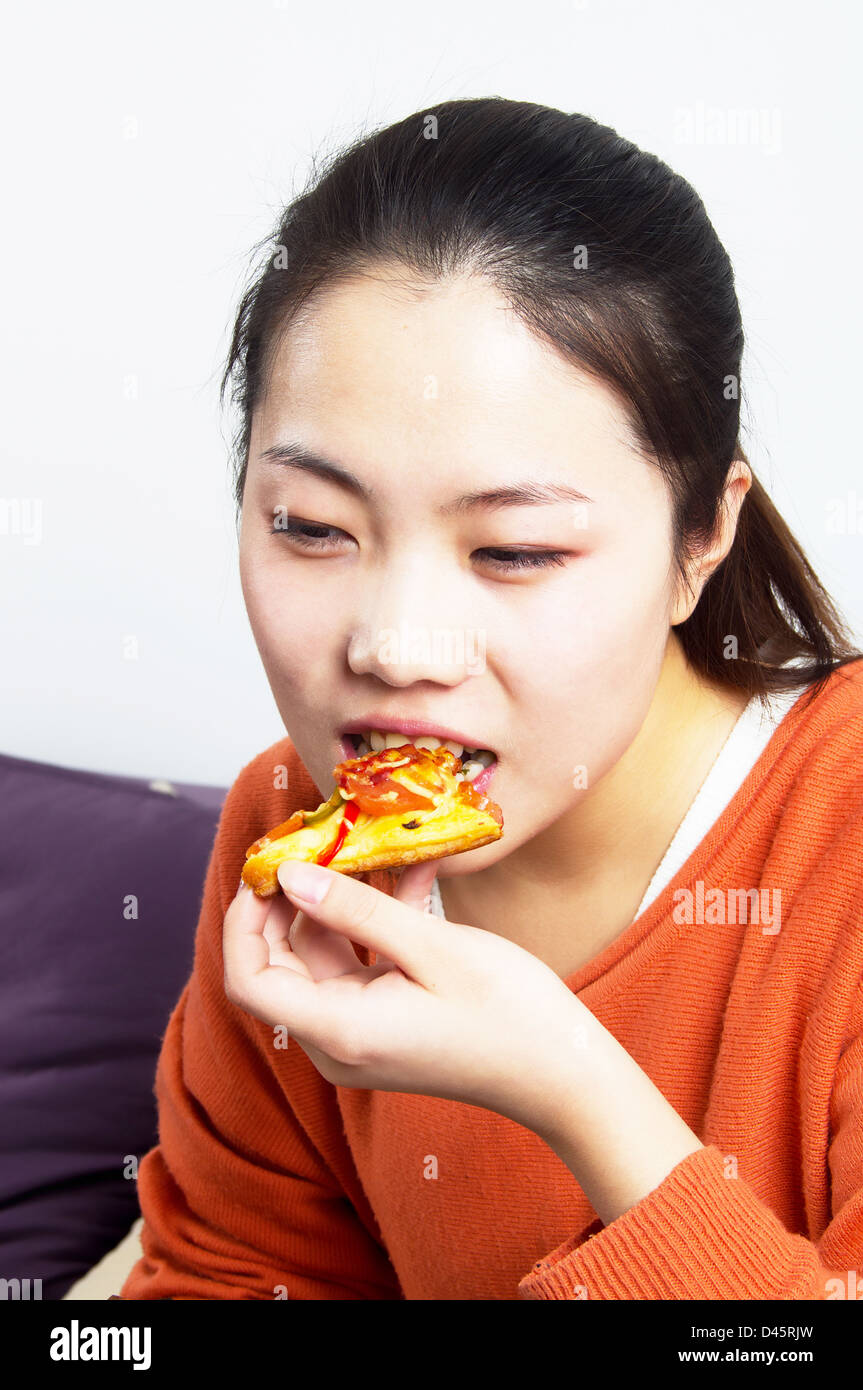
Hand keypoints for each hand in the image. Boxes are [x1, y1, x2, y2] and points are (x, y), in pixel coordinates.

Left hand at [222, 857, 580, 1134]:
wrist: (563, 1075)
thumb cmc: (509, 1013)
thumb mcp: (433, 947)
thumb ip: (356, 911)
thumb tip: (290, 876)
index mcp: (340, 1031)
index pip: (249, 979)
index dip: (245, 920)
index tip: (271, 866)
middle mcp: (337, 1041)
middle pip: (278, 965)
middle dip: (288, 900)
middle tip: (315, 841)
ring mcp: (359, 1035)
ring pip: (318, 957)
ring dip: (338, 902)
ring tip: (367, 845)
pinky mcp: (383, 1023)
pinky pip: (357, 964)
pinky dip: (371, 924)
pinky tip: (407, 877)